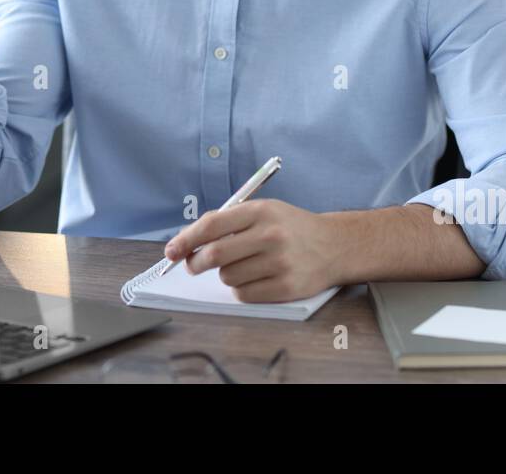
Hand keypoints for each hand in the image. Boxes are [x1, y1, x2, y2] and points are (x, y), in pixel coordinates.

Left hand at [162, 200, 345, 303]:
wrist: (335, 245)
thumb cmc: (291, 228)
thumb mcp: (265, 211)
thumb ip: (229, 222)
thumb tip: (187, 242)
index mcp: (261, 211)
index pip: (212, 225)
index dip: (186, 239)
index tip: (170, 251)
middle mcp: (270, 235)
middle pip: (214, 254)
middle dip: (195, 263)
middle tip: (192, 265)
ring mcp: (279, 263)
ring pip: (228, 277)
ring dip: (226, 275)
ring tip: (244, 266)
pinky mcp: (286, 288)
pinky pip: (244, 294)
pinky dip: (241, 289)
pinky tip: (256, 278)